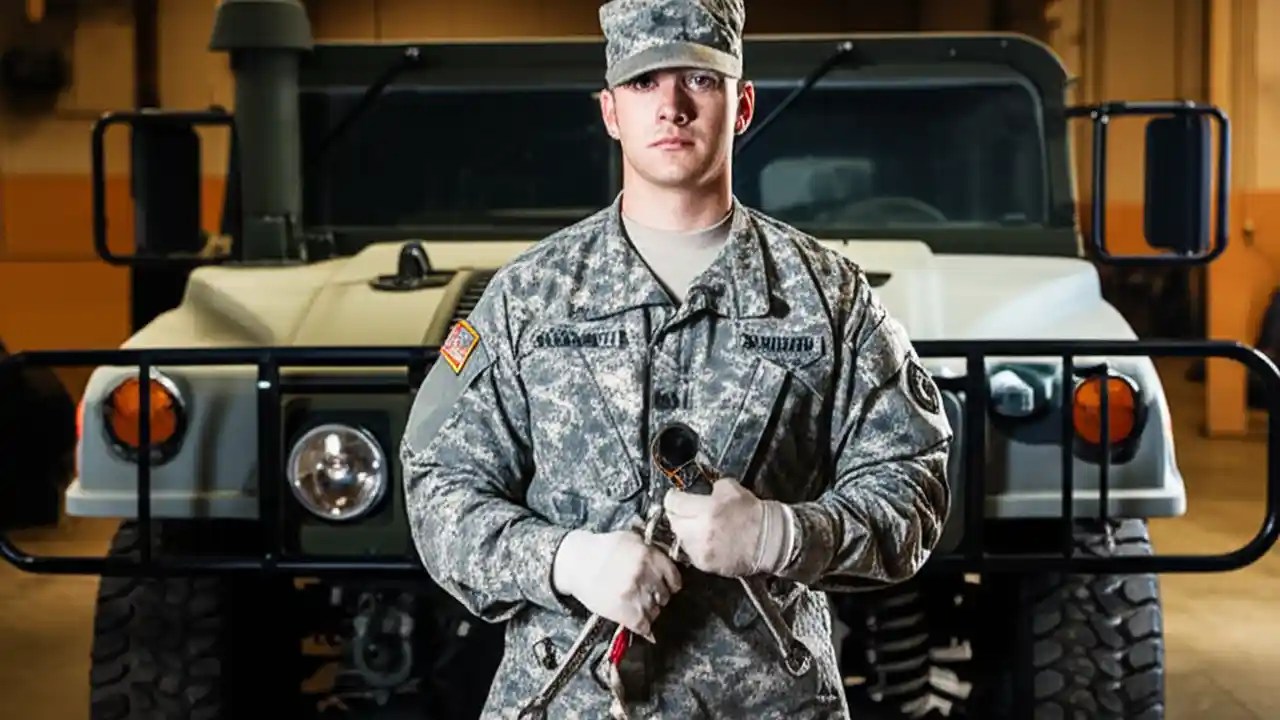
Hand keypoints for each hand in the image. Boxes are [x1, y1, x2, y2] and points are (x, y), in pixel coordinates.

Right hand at [551, 527, 681, 641]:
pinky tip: (638, 622)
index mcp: (649, 556)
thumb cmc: (603, 549)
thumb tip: (667, 565)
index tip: (667, 587)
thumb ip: (651, 551)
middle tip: (646, 595)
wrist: (576, 562)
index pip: (674, 577)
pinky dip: (643, 627)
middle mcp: (645, 575)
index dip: (671, 584)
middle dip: (658, 597)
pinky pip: (644, 626)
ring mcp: (635, 594)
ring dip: (649, 611)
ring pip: (655, 612)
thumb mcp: (630, 539)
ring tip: (637, 606)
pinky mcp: (624, 612)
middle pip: (665, 596)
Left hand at [664, 478, 790, 577]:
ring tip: (697, 526)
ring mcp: (701, 551)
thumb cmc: (752, 513)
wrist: (769, 540)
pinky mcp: (705, 565)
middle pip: (673, 521)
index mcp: (706, 509)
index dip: (673, 497)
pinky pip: (690, 553)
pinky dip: (694, 546)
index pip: (673, 502)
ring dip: (685, 531)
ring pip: (680, 538)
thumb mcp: (732, 488)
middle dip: (677, 514)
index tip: (675, 496)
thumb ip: (710, 488)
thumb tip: (697, 491)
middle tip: (685, 511)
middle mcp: (699, 532)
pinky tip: (706, 540)